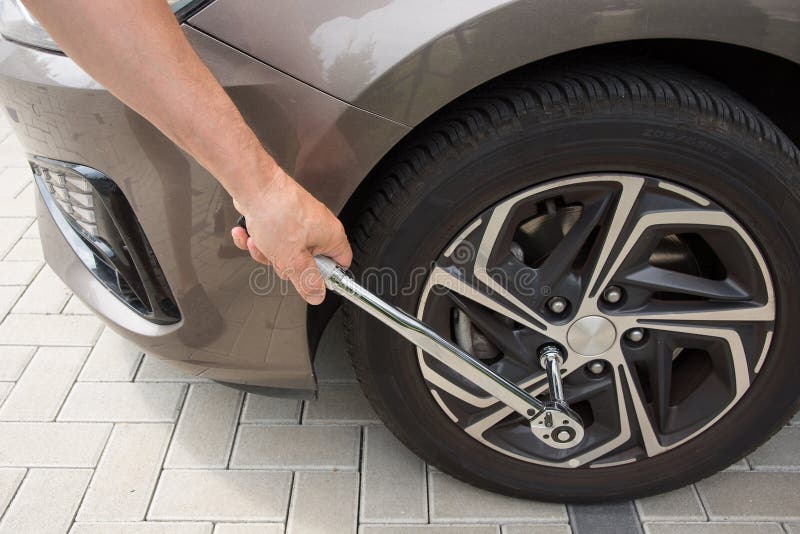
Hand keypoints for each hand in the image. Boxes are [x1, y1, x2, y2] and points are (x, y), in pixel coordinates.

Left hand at [230, 168, 351, 304]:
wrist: (252, 184)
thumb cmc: (276, 211)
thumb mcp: (292, 259)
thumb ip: (306, 281)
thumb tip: (317, 296)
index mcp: (331, 235)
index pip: (341, 264)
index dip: (327, 277)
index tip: (311, 282)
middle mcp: (319, 226)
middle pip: (307, 261)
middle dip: (285, 264)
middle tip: (278, 257)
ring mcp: (300, 220)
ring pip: (285, 250)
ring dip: (266, 251)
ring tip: (258, 241)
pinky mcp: (282, 215)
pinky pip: (272, 236)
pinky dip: (258, 236)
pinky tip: (248, 232)